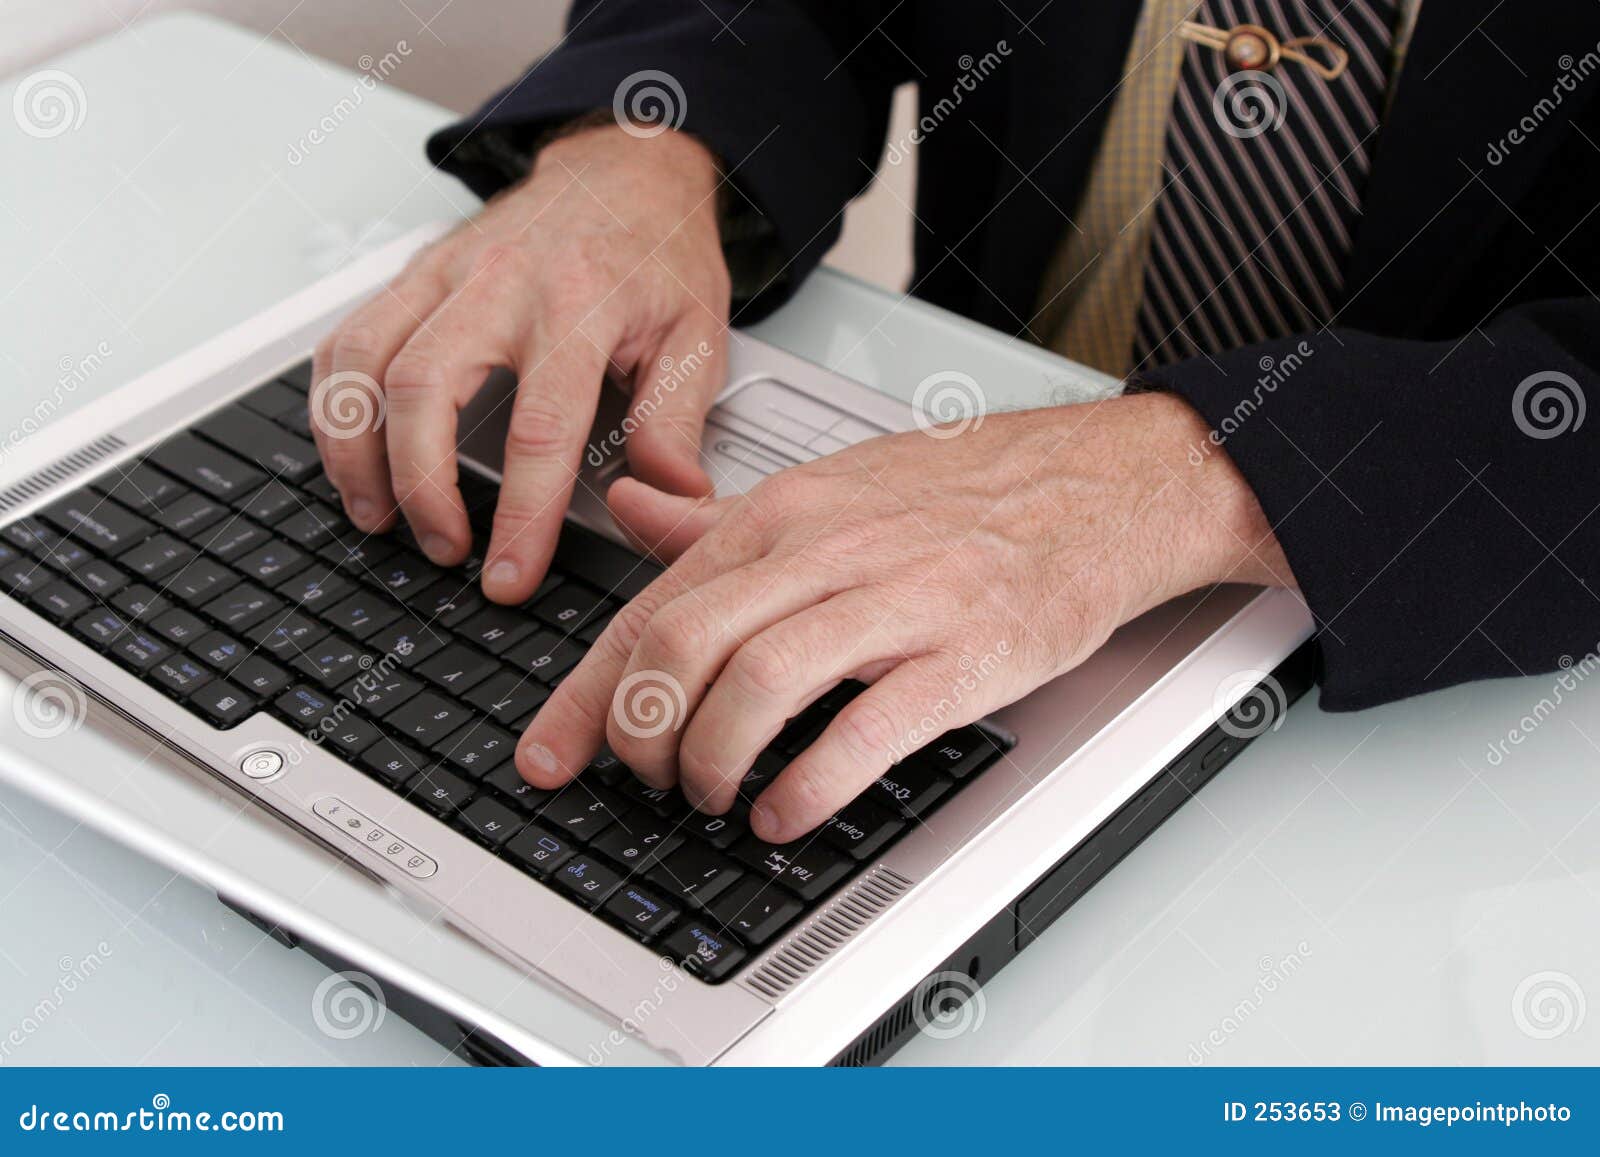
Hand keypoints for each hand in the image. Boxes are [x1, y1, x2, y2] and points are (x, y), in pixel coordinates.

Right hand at [309, 123, 729, 603]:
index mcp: (581, 303)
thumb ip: (675, 420)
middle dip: (420, 486)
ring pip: (365, 360)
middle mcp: (502, 283)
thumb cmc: (658, 252)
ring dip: (356, 450)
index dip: (522, 514)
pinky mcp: (415, 273)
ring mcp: (447, 273)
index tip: (510, 575)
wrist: (625, 169)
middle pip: (425, 390)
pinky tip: (350, 453)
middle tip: (442, 548)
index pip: (540, 427)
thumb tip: (669, 499)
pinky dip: (333, 401)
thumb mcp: (697, 333)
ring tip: (377, 516)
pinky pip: (348, 335)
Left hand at [516, 391, 1295, 841]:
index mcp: (783, 516)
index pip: (654, 608)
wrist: (1095, 485)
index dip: (588, 694)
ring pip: (758, 683)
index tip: (551, 755)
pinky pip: (865, 727)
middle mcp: (826, 552)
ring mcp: (897, 601)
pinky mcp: (963, 655)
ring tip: (714, 797)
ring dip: (713, 760)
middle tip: (646, 782)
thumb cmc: (962, 494)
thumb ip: (718, 518)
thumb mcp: (825, 487)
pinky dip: (809, 783)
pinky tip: (787, 812)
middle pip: (686, 646)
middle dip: (642, 733)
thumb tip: (630, 513)